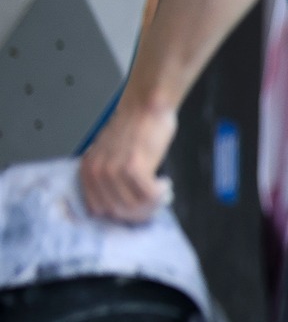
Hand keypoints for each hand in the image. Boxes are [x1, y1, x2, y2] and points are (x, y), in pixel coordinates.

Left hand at [78, 104, 176, 222]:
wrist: (145, 107)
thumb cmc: (133, 128)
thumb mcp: (109, 155)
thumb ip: (108, 177)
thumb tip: (124, 205)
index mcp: (87, 171)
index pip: (100, 211)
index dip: (122, 214)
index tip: (139, 208)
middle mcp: (96, 172)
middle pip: (118, 212)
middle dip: (140, 213)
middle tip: (155, 203)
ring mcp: (113, 170)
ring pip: (134, 207)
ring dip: (153, 204)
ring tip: (163, 192)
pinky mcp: (134, 167)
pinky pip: (149, 195)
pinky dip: (161, 194)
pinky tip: (166, 184)